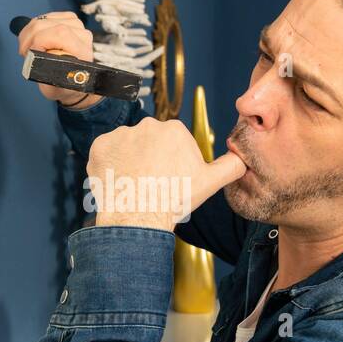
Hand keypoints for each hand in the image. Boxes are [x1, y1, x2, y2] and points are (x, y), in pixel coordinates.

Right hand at [15, 11, 103, 108]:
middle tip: (25, 54)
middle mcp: (82, 35)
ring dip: (28, 34)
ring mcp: (76, 25)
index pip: (59, 33)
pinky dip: (32, 28)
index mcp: (82, 51)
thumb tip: (38, 59)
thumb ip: (47, 76)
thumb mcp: (53, 89)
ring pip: (42, 20)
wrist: (72, 80)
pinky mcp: (68, 19)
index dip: (39, 41)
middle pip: (47, 25)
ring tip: (28, 49)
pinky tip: (34, 40)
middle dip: (29, 39)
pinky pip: (43, 17)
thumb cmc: (64, 85)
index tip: (30, 55)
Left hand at [87, 117, 246, 231]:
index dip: (171, 161)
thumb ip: (231, 165)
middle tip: (152, 183)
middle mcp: (146, 125)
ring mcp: (120, 134)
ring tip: (135, 184)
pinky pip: (106, 153)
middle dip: (150, 158)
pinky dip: (111, 166)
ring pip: (127, 146)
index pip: (171, 142)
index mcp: (173, 129)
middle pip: (149, 141)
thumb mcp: (210, 182)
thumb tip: (242, 158)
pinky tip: (119, 181)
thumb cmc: (174, 199)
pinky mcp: (100, 146)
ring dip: (129, 161)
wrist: (138, 217)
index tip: (169, 178)